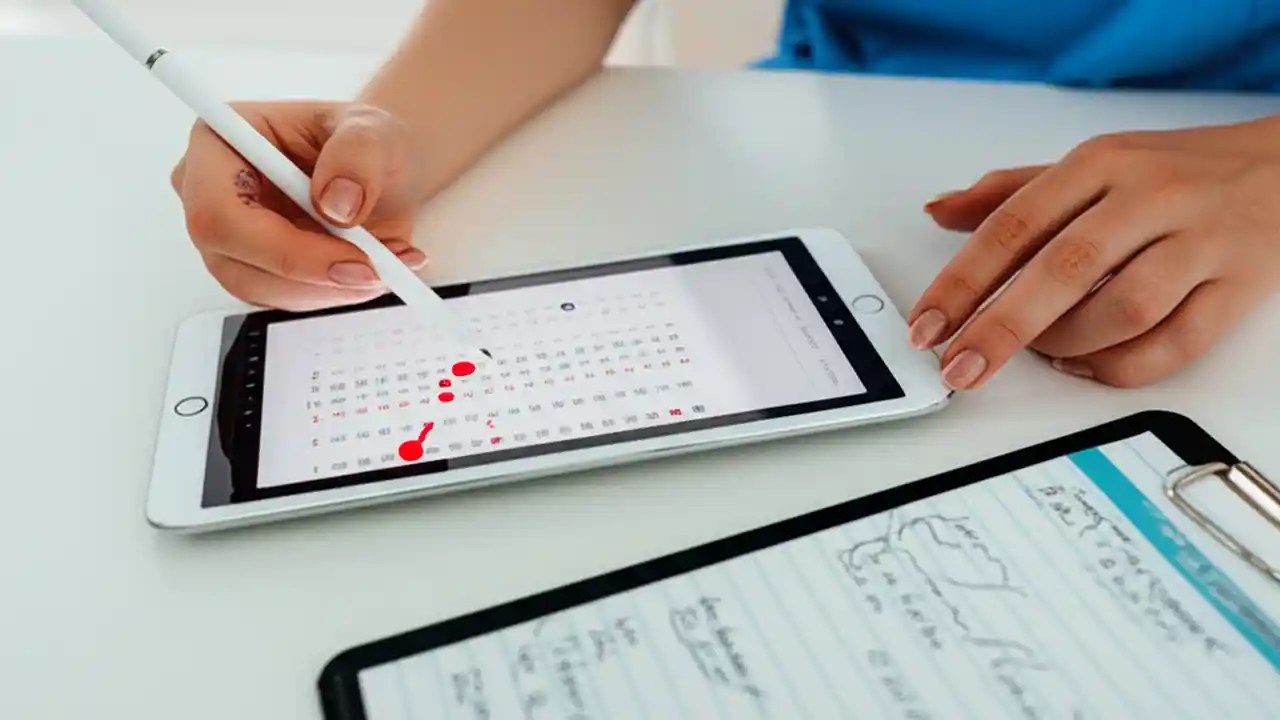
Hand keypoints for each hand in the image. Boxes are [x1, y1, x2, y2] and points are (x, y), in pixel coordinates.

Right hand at [171, 101, 428, 310]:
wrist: (378, 168)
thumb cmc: (362, 141)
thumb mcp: (373, 130)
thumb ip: (357, 156)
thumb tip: (336, 205)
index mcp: (216, 143)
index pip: (220, 213)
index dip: (283, 248)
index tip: (353, 260)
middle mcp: (206, 193)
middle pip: (235, 261)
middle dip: (315, 276)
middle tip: (379, 273)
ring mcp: (226, 238)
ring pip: (263, 289)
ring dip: (333, 288)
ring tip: (391, 262)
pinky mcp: (253, 269)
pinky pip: (287, 298)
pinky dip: (337, 292)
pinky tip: (376, 269)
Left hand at [909, 117, 1279, 388]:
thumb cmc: (1176, 171)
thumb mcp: (1093, 164)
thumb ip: (1013, 192)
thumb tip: (939, 211)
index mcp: (1102, 163)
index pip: (1015, 225)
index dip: (963, 281)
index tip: (927, 325)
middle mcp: (1149, 198)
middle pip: (1062, 270)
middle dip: (1000, 328)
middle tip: (959, 367)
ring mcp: (1199, 243)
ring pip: (1120, 311)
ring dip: (1065, 345)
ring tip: (1038, 353)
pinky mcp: (1238, 288)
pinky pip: (1173, 344)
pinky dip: (1119, 366)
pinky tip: (1086, 364)